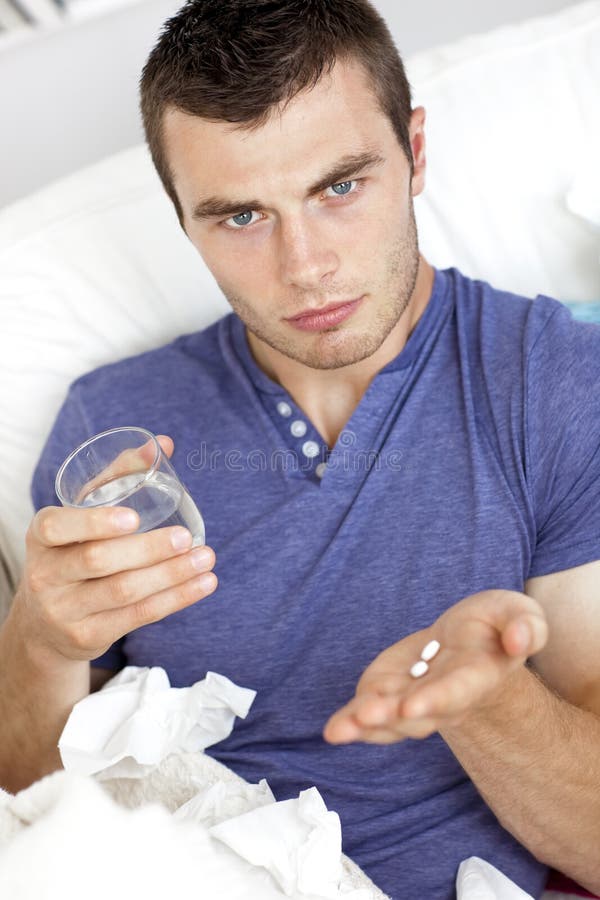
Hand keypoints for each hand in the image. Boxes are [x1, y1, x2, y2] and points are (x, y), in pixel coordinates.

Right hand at [10, 435, 216, 664]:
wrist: (44, 624)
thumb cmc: (72, 552)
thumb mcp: (81, 516)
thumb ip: (117, 477)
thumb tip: (162, 445)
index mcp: (42, 537)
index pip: (57, 527)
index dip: (94, 522)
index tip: (133, 517)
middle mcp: (46, 575)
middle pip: (98, 561)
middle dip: (147, 549)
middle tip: (186, 537)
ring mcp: (64, 610)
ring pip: (123, 592)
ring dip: (171, 575)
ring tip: (206, 558)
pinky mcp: (87, 636)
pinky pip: (138, 617)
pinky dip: (176, 599)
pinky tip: (204, 584)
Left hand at [323, 589, 547, 744]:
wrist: (469, 643)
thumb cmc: (494, 627)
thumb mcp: (516, 614)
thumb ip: (526, 625)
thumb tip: (521, 639)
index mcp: (476, 677)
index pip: (456, 690)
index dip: (436, 698)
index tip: (411, 706)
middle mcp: (443, 699)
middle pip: (419, 713)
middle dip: (394, 716)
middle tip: (368, 715)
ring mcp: (413, 700)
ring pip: (390, 720)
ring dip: (366, 724)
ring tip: (340, 729)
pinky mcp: (388, 694)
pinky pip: (369, 714)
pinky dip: (351, 723)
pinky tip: (334, 730)